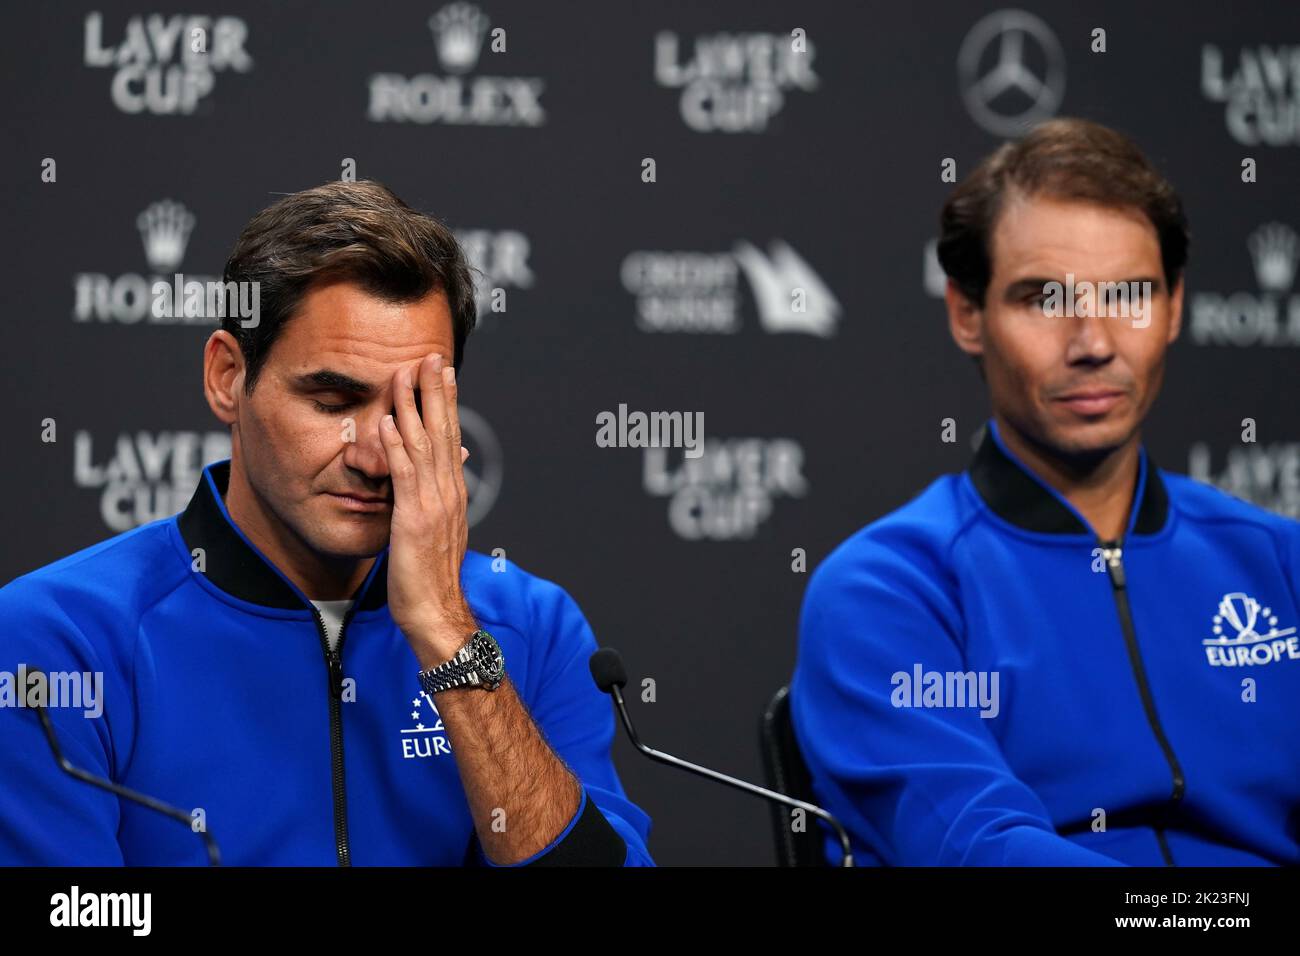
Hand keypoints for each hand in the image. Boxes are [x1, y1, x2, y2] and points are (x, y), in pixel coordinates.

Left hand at [379, 352, 476, 662]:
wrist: (436, 611)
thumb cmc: (430, 580)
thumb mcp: (437, 534)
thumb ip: (434, 504)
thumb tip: (432, 485)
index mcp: (452, 494)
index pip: (450, 438)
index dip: (446, 404)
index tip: (442, 374)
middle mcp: (447, 491)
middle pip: (442, 431)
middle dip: (436, 392)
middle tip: (431, 357)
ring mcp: (432, 503)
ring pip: (423, 443)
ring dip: (412, 406)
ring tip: (405, 374)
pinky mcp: (413, 516)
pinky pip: (402, 473)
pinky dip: (393, 445)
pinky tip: (384, 422)